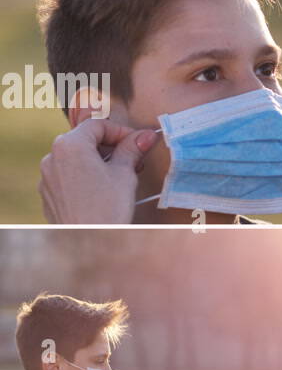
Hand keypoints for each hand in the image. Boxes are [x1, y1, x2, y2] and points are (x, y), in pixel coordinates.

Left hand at [38, 118, 157, 222]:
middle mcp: (52, 157)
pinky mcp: (48, 193)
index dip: (122, 131)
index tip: (138, 142)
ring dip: (99, 162)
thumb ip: (132, 150)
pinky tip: (104, 191)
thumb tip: (145, 136)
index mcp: (70, 145)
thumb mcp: (125, 174)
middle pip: (84, 140)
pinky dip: (86, 176)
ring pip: (76, 159)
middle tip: (133, 159)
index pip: (98, 125)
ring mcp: (47, 176)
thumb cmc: (107, 209)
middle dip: (110, 147)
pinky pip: (68, 176)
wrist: (90, 244)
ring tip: (120, 176)